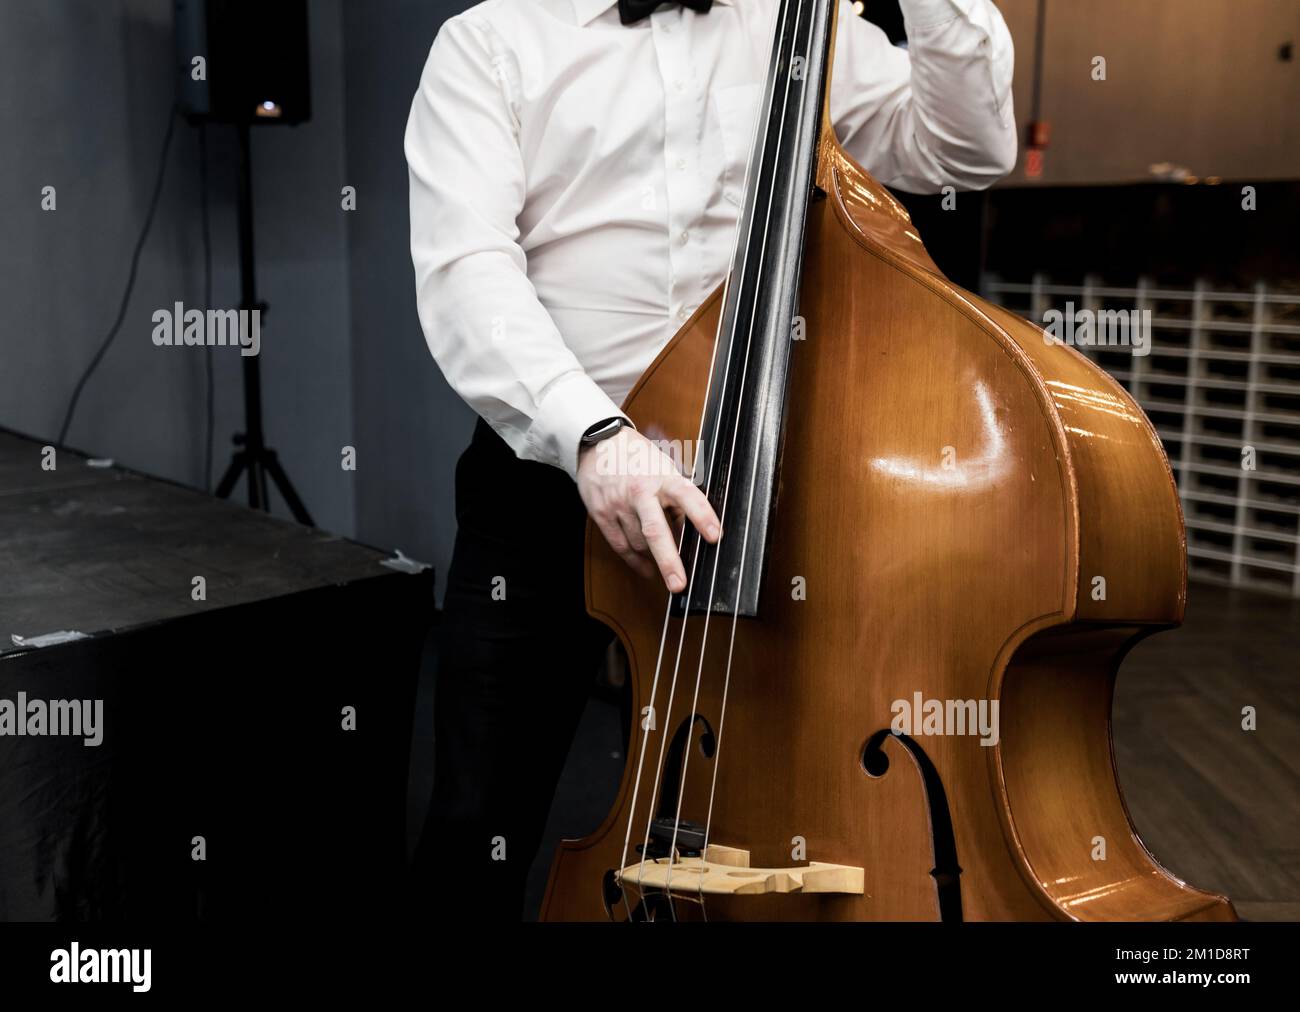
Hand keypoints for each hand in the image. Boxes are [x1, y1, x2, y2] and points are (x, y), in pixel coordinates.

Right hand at [577, 427, 720, 591]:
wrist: (598, 444)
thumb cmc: (639, 458)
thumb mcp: (664, 467)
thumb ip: (677, 495)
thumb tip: (691, 530)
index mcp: (662, 476)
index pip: (686, 495)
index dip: (702, 515)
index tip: (715, 536)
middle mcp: (639, 491)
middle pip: (655, 530)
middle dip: (668, 560)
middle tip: (680, 584)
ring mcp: (618, 504)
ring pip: (639, 543)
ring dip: (654, 558)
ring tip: (669, 569)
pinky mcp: (601, 513)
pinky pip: (620, 545)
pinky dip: (635, 560)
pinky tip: (647, 568)